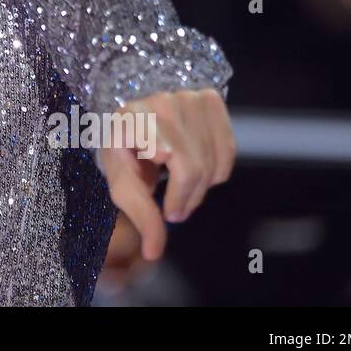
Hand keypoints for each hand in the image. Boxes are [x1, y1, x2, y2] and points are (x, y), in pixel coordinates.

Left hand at [96, 88, 234, 260]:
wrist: (129, 118)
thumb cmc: (123, 150)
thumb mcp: (122, 183)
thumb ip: (140, 215)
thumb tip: (155, 252)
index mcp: (136, 119)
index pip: (181, 168)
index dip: (179, 198)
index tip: (169, 213)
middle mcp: (164, 102)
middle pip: (200, 168)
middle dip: (189, 197)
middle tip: (175, 208)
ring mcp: (189, 97)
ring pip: (216, 160)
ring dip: (203, 185)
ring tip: (180, 186)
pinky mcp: (209, 99)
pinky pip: (228, 148)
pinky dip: (217, 168)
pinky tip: (195, 167)